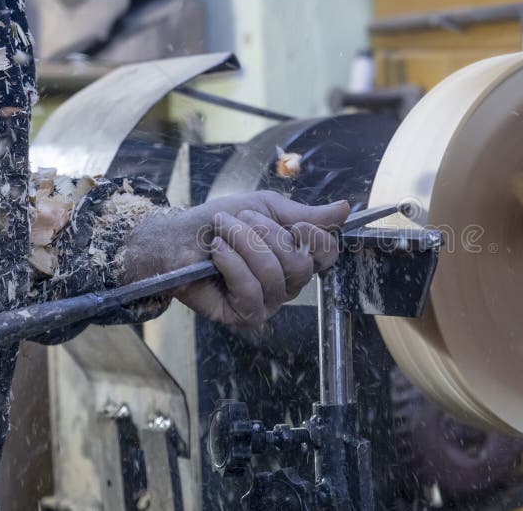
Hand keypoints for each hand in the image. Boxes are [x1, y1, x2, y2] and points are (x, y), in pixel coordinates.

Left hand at [122, 191, 349, 325]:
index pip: (327, 254)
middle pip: (300, 265)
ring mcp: (268, 302)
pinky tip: (216, 253)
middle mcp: (288, 283)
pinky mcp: (244, 315)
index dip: (313, 236)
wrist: (176, 238)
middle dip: (267, 235)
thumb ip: (305, 213)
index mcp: (297, 256)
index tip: (291, 221)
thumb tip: (346, 208)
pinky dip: (232, 265)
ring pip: (274, 275)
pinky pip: (251, 292)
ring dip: (244, 245)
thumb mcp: (264, 208)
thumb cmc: (219, 223)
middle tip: (241, 221)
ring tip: (222, 233)